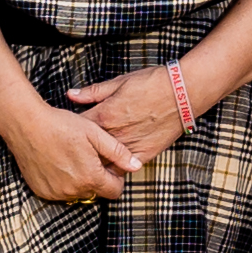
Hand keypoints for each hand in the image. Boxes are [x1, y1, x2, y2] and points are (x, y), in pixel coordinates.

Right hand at [0, 96, 143, 206]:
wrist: (26, 124)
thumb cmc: (61, 125)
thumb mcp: (94, 133)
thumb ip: (117, 152)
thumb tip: (137, 166)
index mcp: (90, 177)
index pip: (115, 191)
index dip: (116, 178)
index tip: (109, 165)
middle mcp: (73, 190)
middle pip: (96, 192)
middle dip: (97, 178)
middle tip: (89, 156)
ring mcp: (56, 193)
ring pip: (78, 193)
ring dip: (80, 181)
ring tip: (72, 157)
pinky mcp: (41, 191)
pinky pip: (59, 192)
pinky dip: (62, 182)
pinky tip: (58, 163)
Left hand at [66, 64, 193, 167]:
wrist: (182, 93)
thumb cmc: (151, 84)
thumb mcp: (119, 82)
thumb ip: (93, 92)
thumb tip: (70, 95)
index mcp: (103, 115)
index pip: (76, 129)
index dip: (70, 130)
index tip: (69, 129)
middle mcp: (113, 135)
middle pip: (86, 150)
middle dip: (79, 149)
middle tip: (75, 148)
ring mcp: (128, 148)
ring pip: (102, 164)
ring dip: (95, 162)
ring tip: (89, 160)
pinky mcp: (143, 156)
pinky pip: (122, 170)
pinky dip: (115, 169)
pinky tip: (111, 165)